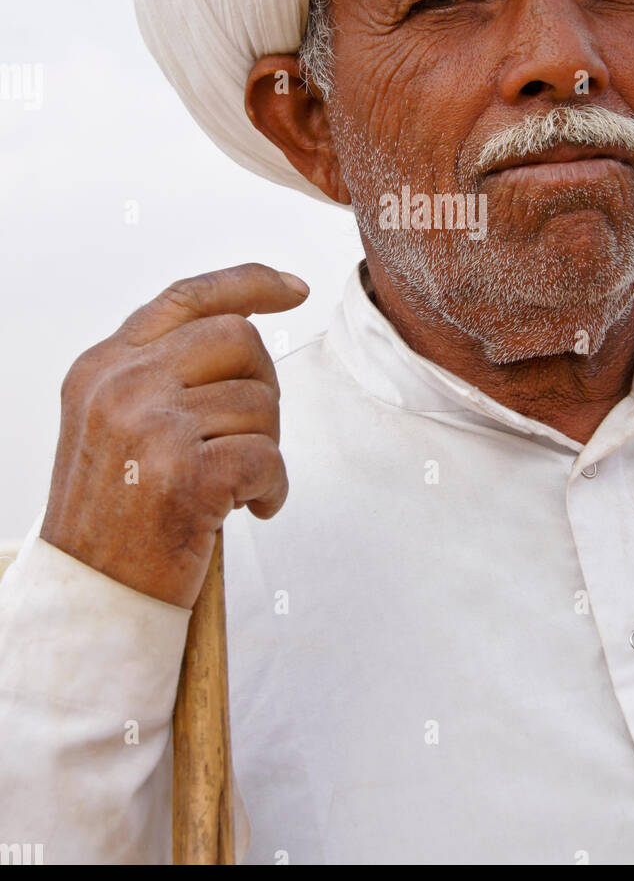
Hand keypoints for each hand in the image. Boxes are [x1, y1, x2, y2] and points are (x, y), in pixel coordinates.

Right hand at [40, 263, 307, 607]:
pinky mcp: (183, 476)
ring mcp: (150, 427)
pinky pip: (269, 457)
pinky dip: (274, 488)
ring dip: (265, 447)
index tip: (295, 289)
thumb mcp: (115, 423)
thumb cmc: (116, 514)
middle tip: (249, 436)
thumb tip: (243, 328)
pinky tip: (249, 510)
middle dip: (264, 387)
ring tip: (232, 485)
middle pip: (238, 340)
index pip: (187, 297)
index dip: (249, 283)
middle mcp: (121, 386)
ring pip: (260, 402)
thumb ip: (161, 372)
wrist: (91, 597)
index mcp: (102, 366)